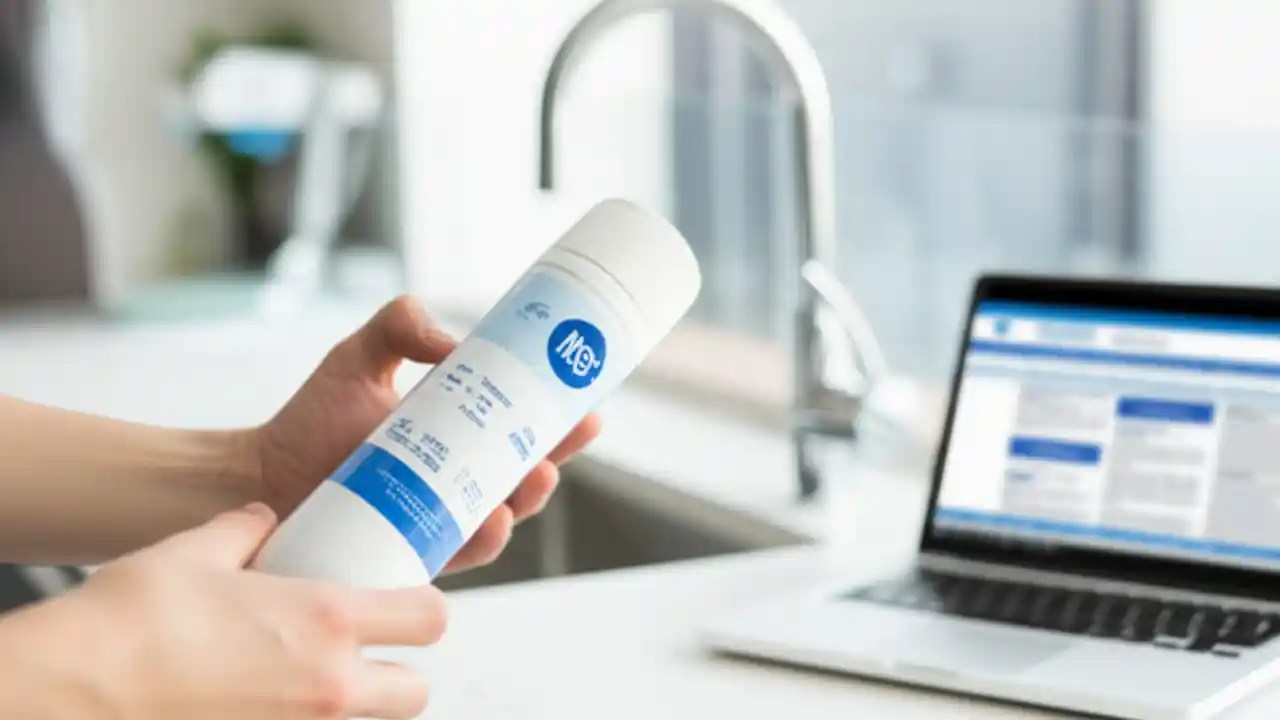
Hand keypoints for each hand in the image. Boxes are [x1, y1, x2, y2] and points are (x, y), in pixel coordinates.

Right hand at [0, 504, 445, 718]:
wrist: (72, 691)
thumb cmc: (131, 621)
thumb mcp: (197, 550)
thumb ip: (243, 530)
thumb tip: (260, 518)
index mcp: (327, 620)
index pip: (430, 619)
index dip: (425, 608)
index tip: (406, 599)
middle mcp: (327, 684)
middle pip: (416, 692)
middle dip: (402, 671)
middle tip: (369, 648)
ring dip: (354, 700)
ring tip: (310, 675)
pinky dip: (303, 718)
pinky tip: (269, 697)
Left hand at [256, 296, 601, 572]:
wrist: (260, 478)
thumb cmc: (312, 419)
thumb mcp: (360, 354)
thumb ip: (401, 324)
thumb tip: (452, 339)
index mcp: (458, 429)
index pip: (523, 421)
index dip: (561, 411)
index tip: (587, 398)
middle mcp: (459, 474)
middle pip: (527, 466)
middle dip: (559, 452)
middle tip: (576, 430)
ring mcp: (442, 514)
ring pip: (506, 511)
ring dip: (530, 496)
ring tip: (537, 475)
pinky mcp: (417, 550)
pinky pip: (461, 550)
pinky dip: (483, 538)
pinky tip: (493, 520)